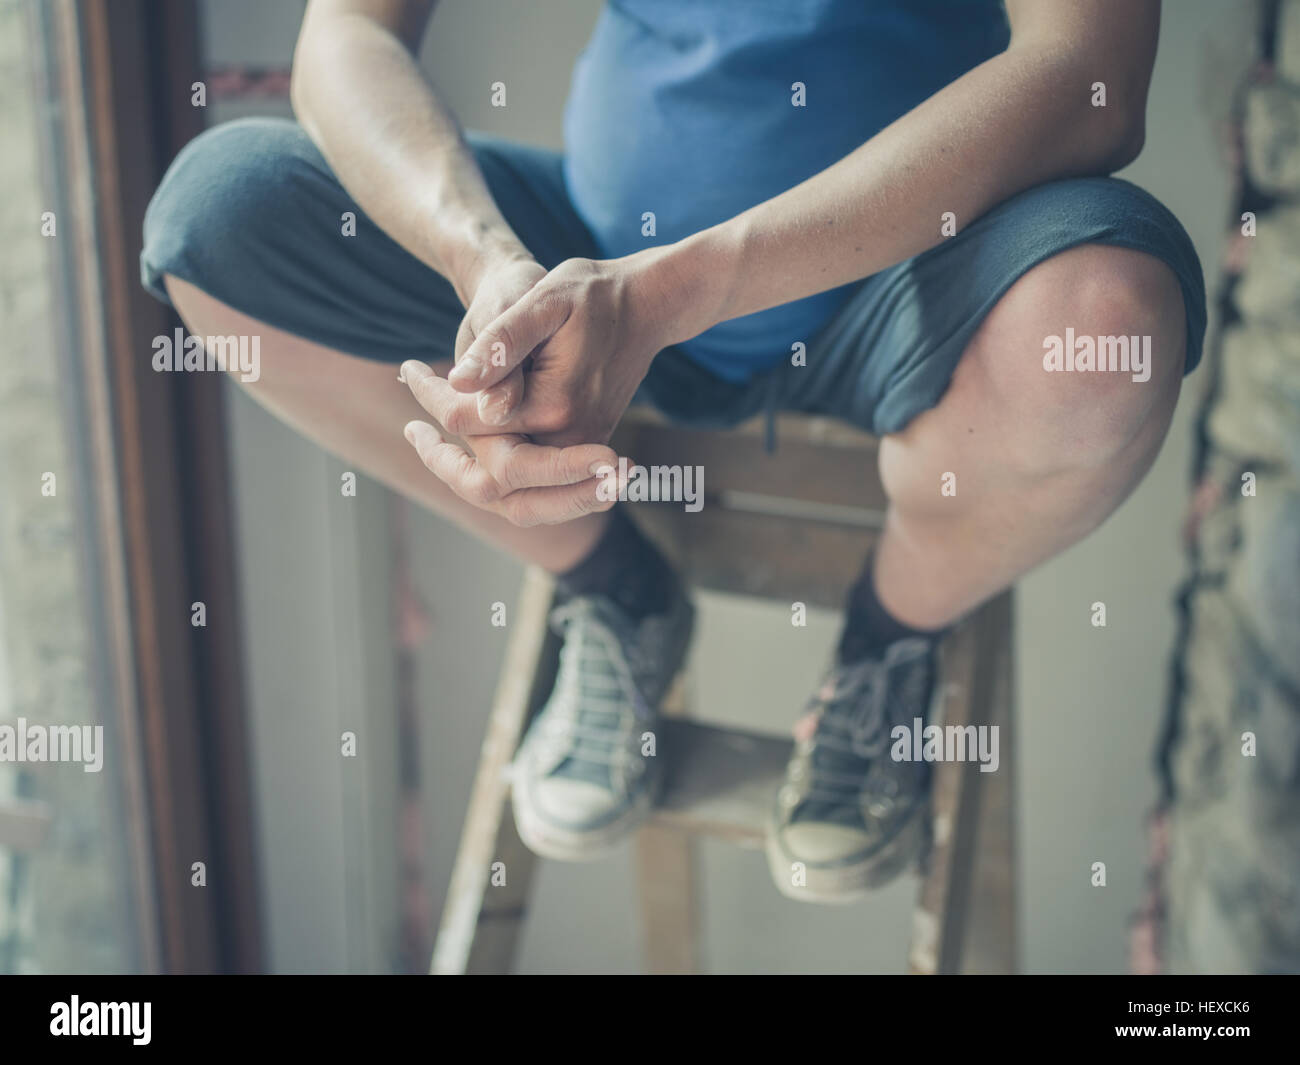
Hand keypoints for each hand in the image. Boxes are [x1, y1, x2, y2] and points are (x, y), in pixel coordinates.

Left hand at [399, 254, 619, 526]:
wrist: (646, 306)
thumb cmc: (593, 294)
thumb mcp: (543, 300)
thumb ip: (502, 344)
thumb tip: (458, 384)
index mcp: (555, 406)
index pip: (471, 422)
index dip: (431, 399)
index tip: (409, 368)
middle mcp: (571, 440)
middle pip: (491, 477)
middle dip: (442, 457)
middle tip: (411, 427)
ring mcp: (580, 452)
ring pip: (513, 494)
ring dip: (466, 478)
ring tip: (427, 441)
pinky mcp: (582, 452)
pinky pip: (532, 486)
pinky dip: (495, 476)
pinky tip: (465, 445)